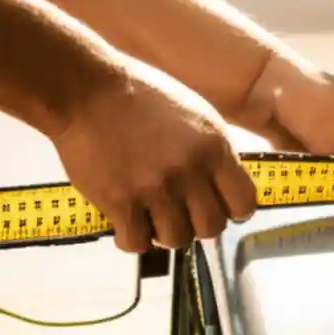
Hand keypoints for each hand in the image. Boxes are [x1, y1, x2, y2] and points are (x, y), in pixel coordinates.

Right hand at [54, 59, 256, 252]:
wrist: (89, 91)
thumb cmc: (142, 97)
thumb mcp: (197, 115)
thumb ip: (214, 151)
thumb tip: (226, 184)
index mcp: (215, 147)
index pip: (244, 203)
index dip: (234, 210)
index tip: (221, 207)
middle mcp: (190, 171)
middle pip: (212, 227)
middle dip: (199, 224)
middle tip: (183, 212)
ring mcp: (155, 188)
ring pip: (177, 239)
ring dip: (166, 233)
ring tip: (154, 216)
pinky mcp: (119, 201)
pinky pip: (136, 243)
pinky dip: (134, 239)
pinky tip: (129, 224)